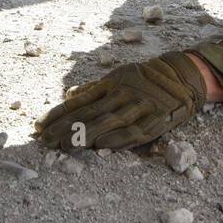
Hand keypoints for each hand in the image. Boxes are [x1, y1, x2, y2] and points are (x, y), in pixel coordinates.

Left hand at [33, 51, 205, 150]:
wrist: (183, 76)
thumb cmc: (145, 79)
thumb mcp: (119, 76)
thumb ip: (94, 88)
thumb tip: (69, 94)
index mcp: (112, 83)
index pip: (80, 101)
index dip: (59, 114)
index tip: (39, 126)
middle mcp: (123, 93)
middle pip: (91, 113)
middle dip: (66, 128)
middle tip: (46, 141)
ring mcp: (140, 106)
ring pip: (111, 122)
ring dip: (87, 134)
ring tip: (67, 146)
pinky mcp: (157, 120)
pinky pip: (136, 131)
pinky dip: (119, 139)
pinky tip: (102, 147)